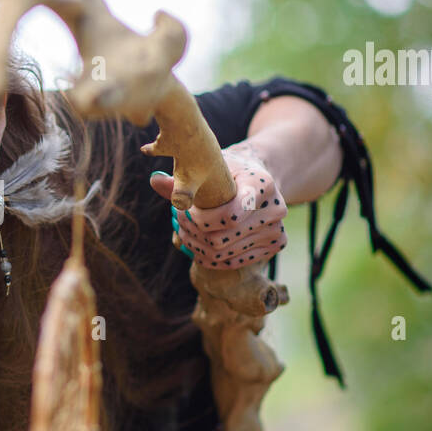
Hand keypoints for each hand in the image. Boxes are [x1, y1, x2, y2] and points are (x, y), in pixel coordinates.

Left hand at [149, 144, 288, 269]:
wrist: (258, 179)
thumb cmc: (229, 171)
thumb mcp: (209, 168)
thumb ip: (183, 179)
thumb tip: (154, 180)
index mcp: (262, 184)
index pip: (230, 215)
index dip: (201, 219)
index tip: (186, 209)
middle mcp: (276, 209)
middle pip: (221, 238)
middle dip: (191, 232)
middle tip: (178, 220)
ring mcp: (277, 230)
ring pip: (223, 253)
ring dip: (195, 245)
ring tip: (184, 230)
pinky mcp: (275, 246)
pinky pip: (232, 262)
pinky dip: (207, 257)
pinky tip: (197, 243)